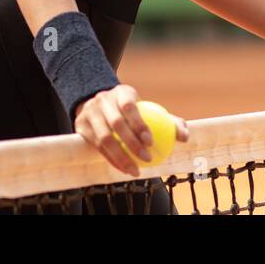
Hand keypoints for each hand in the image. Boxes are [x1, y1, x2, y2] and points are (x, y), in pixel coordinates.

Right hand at [73, 84, 189, 175]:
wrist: (97, 103)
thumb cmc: (132, 110)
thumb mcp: (149, 109)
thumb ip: (169, 121)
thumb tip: (185, 137)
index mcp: (121, 92)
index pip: (130, 107)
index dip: (139, 124)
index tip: (150, 142)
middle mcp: (103, 100)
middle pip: (116, 123)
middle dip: (132, 143)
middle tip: (147, 159)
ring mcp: (89, 113)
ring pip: (104, 138)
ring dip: (120, 156)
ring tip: (135, 170)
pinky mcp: (80, 126)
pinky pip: (96, 147)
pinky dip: (110, 159)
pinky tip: (123, 169)